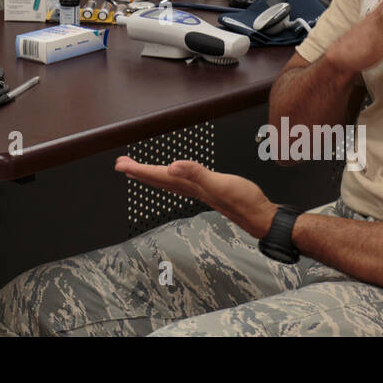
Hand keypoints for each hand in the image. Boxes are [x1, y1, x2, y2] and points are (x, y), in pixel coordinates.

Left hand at [115, 157, 277, 238]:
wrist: (261, 217)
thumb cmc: (245, 202)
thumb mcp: (220, 184)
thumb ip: (196, 174)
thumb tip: (172, 167)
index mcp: (191, 186)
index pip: (158, 177)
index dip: (139, 170)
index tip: (121, 165)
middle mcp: (191, 190)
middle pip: (158, 180)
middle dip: (139, 172)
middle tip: (120, 165)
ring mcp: (199, 191)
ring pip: (168, 182)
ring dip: (151, 175)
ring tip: (137, 170)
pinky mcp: (209, 191)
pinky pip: (182, 183)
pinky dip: (171, 178)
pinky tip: (172, 176)